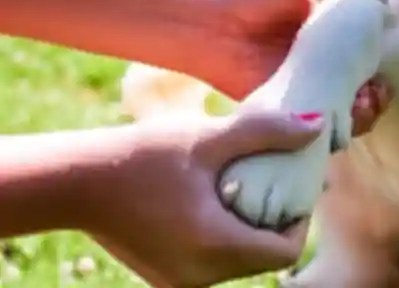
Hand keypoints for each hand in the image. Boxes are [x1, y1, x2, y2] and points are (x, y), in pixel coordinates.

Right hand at [90, 110, 323, 287]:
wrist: (76, 183)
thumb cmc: (144, 155)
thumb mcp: (208, 137)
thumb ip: (267, 131)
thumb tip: (319, 128)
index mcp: (214, 245)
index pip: (285, 251)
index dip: (301, 221)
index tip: (297, 186)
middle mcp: (198, 274)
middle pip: (265, 260)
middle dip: (279, 226)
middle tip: (281, 185)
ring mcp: (180, 282)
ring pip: (240, 265)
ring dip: (252, 233)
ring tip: (251, 192)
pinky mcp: (166, 279)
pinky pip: (214, 267)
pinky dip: (226, 241)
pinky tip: (220, 204)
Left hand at [187, 0, 398, 134]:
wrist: (198, 21)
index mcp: (329, 31)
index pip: (372, 49)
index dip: (389, 58)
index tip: (393, 58)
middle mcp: (319, 63)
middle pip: (366, 85)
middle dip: (380, 93)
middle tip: (379, 91)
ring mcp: (303, 89)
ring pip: (346, 111)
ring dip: (362, 113)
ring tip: (361, 105)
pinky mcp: (283, 112)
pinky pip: (315, 130)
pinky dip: (333, 129)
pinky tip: (336, 120)